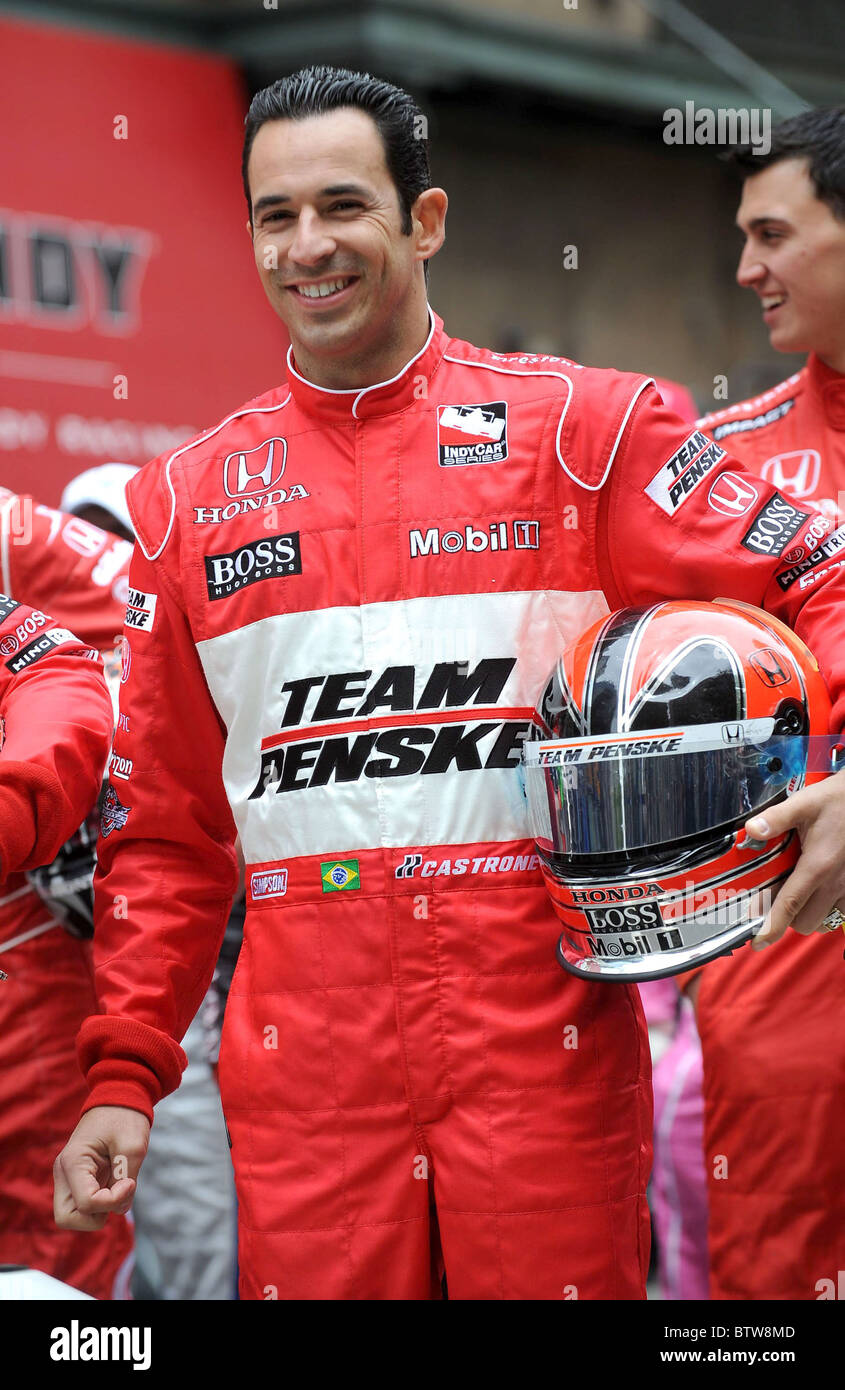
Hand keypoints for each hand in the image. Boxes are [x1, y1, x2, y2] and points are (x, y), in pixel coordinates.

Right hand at [53, 1106, 149, 1230]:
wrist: (119, 1096)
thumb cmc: (125, 1117)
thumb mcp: (133, 1146)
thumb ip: (126, 1180)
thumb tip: (120, 1210)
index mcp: (73, 1161)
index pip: (87, 1203)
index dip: (113, 1200)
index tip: (131, 1182)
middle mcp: (63, 1172)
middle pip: (66, 1218)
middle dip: (96, 1216)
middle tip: (116, 1195)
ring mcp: (67, 1177)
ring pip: (72, 1216)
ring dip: (98, 1211)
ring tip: (116, 1187)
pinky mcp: (77, 1179)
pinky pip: (82, 1205)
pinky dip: (100, 1204)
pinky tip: (113, 1183)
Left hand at [744, 770, 844, 949]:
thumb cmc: (839, 800)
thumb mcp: (805, 803)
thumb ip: (776, 818)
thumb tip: (751, 831)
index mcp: (817, 866)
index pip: (789, 905)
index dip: (771, 927)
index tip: (758, 941)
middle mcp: (836, 882)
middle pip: (805, 921)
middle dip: (787, 917)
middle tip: (776, 898)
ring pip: (825, 919)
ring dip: (809, 913)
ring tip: (800, 893)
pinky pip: (843, 911)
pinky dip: (830, 908)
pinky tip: (822, 889)